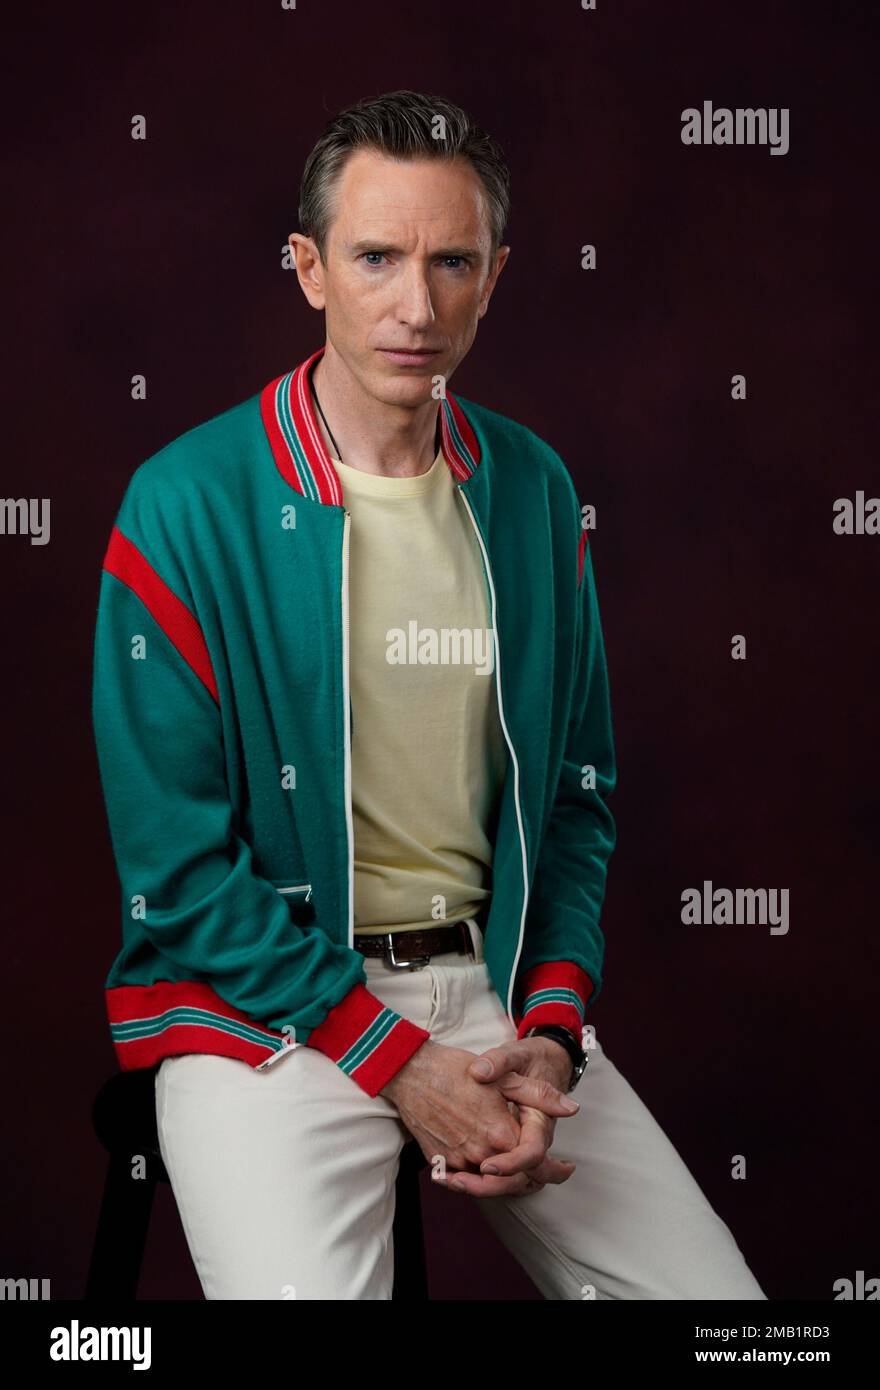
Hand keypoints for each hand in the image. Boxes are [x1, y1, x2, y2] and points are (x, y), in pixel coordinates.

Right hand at [380, 1039, 577, 1191]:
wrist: (410, 1071)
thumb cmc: (456, 1069)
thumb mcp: (504, 1076)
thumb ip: (540, 1095)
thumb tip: (572, 1109)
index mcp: (499, 1133)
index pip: (534, 1165)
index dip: (552, 1170)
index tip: (564, 1168)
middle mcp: (479, 1152)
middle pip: (514, 1181)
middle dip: (532, 1180)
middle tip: (548, 1173)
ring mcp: (457, 1159)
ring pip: (489, 1183)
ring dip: (507, 1179)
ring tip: (521, 1170)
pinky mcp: (440, 1160)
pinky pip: (466, 1177)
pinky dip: (481, 1175)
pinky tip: (490, 1164)